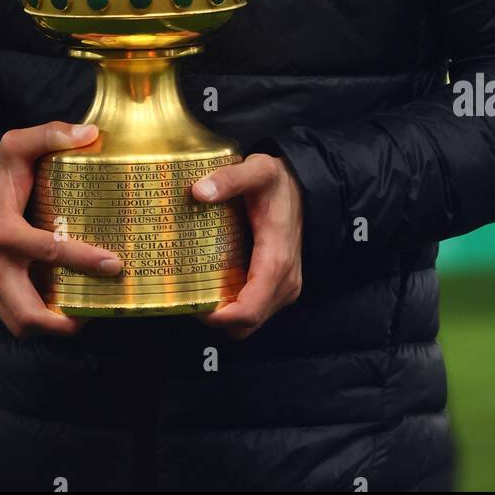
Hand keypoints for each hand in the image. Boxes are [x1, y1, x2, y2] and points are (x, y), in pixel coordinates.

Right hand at [0, 122, 122, 338]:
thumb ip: (49, 134)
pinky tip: (72, 308)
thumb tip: (89, 134)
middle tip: (100, 311)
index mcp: (1, 229)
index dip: (83, 260)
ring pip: (20, 324)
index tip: (115, 264)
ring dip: (54, 326)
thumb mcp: (18, 144)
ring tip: (89, 314)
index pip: (46, 251)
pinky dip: (44, 320)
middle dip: (64, 321)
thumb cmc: (4, 171)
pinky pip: (17, 318)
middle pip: (25, 313)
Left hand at [191, 153, 303, 339]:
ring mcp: (285, 286)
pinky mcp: (281, 285)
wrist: (305, 185)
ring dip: (226, 315)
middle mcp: (285, 281)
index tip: (193, 305)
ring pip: (252, 320)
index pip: (248, 311)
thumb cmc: (280, 181)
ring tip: (199, 292)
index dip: (218, 317)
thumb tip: (199, 192)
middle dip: (216, 319)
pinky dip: (236, 306)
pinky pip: (257, 309)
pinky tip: (217, 286)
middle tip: (189, 298)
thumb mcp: (257, 170)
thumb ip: (229, 178)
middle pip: (247, 323)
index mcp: (276, 261)